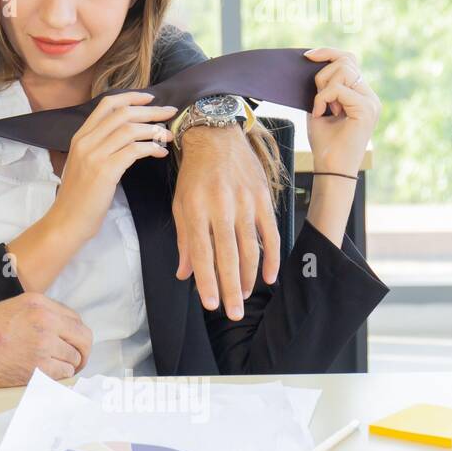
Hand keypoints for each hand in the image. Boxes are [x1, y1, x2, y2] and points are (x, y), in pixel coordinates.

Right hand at [0, 292, 92, 386]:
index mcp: (40, 304)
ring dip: (67, 365)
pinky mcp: (38, 368)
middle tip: (77, 361)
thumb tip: (61, 330)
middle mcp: (46, 321)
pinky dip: (58, 376)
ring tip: (51, 367)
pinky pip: (64, 374)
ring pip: (75, 359)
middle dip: (82, 351)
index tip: (72, 344)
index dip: (75, 335)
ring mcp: (44, 345)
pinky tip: (45, 374)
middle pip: (83, 338)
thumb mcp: (13, 307)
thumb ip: (40, 314)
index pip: (75, 320)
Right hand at [53, 91, 177, 244]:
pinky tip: (160, 152)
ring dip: (154, 129)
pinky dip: (151, 147)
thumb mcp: (83, 164)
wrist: (66, 222)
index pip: (106, 104)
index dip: (131, 97)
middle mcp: (85, 141)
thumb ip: (99, 146)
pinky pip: (134, 150)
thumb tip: (127, 135)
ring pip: (130, 129)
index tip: (150, 98)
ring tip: (167, 135)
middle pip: (122, 113)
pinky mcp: (105, 171)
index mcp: (80, 137)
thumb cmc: (78, 197)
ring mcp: (94, 155)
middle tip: (169, 113)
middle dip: (150, 110)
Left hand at [173, 120, 279, 320]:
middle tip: (232, 313)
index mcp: (196, 209)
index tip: (210, 304)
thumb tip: (184, 274)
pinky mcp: (262, 199)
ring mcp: (245, 202)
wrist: (216, 137)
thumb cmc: (194, 175)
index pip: (202, 253)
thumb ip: (184, 240)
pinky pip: (270, 233)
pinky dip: (271, 257)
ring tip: (245, 297)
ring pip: (250, 248)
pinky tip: (268, 276)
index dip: (207, 281)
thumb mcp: (180, 204)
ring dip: (249, 277)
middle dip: (230, 288)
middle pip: (228, 256)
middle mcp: (221, 207)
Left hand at [304, 47, 379, 173]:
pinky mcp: (366, 109)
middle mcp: (370, 96)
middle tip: (317, 99)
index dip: (328, 53)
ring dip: (323, 88)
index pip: (349, 60)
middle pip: (346, 61)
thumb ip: (323, 88)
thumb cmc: (325, 143)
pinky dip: (323, 99)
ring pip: (344, 71)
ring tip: (321, 108)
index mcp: (361, 95)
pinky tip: (320, 114)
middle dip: (323, 75)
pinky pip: (339, 90)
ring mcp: (371, 102)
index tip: (307, 56)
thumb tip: (315, 65)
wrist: (331, 168)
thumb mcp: (320, 108)